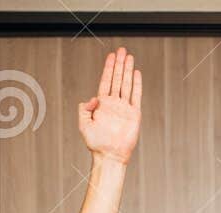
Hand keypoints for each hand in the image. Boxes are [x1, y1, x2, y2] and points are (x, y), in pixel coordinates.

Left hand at [78, 47, 141, 162]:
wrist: (110, 156)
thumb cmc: (96, 144)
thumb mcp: (84, 125)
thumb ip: (84, 109)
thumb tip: (92, 98)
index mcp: (102, 105)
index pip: (106, 81)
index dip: (108, 68)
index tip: (111, 56)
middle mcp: (114, 104)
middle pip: (117, 79)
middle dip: (119, 64)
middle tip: (122, 50)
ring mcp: (124, 108)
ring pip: (126, 84)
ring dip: (128, 70)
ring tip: (129, 57)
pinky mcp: (134, 114)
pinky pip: (136, 96)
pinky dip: (136, 84)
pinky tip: (136, 73)